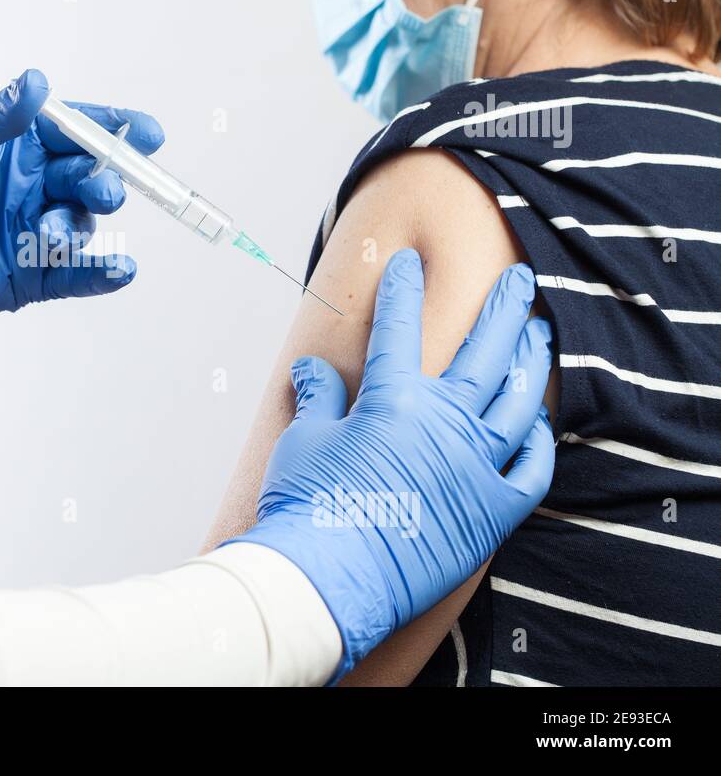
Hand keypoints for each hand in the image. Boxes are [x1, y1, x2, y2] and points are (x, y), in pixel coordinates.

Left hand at [0, 69, 163, 368]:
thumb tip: (36, 83)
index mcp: (21, 146)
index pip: (79, 133)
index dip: (115, 131)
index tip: (145, 133)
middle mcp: (35, 186)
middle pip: (88, 178)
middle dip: (104, 180)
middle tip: (102, 187)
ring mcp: (34, 230)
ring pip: (79, 225)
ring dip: (80, 225)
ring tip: (55, 230)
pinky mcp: (29, 274)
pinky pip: (75, 275)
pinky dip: (100, 274)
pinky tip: (120, 270)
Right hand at [229, 249, 553, 679]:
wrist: (326, 581)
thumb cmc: (307, 508)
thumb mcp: (304, 442)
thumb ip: (318, 398)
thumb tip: (311, 369)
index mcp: (394, 401)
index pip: (401, 328)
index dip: (404, 290)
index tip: (410, 262)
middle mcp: (443, 425)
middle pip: (485, 352)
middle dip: (505, 309)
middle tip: (521, 280)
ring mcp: (474, 468)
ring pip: (517, 402)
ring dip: (530, 363)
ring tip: (539, 336)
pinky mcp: (490, 513)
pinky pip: (531, 471)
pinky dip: (538, 442)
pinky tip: (538, 421)